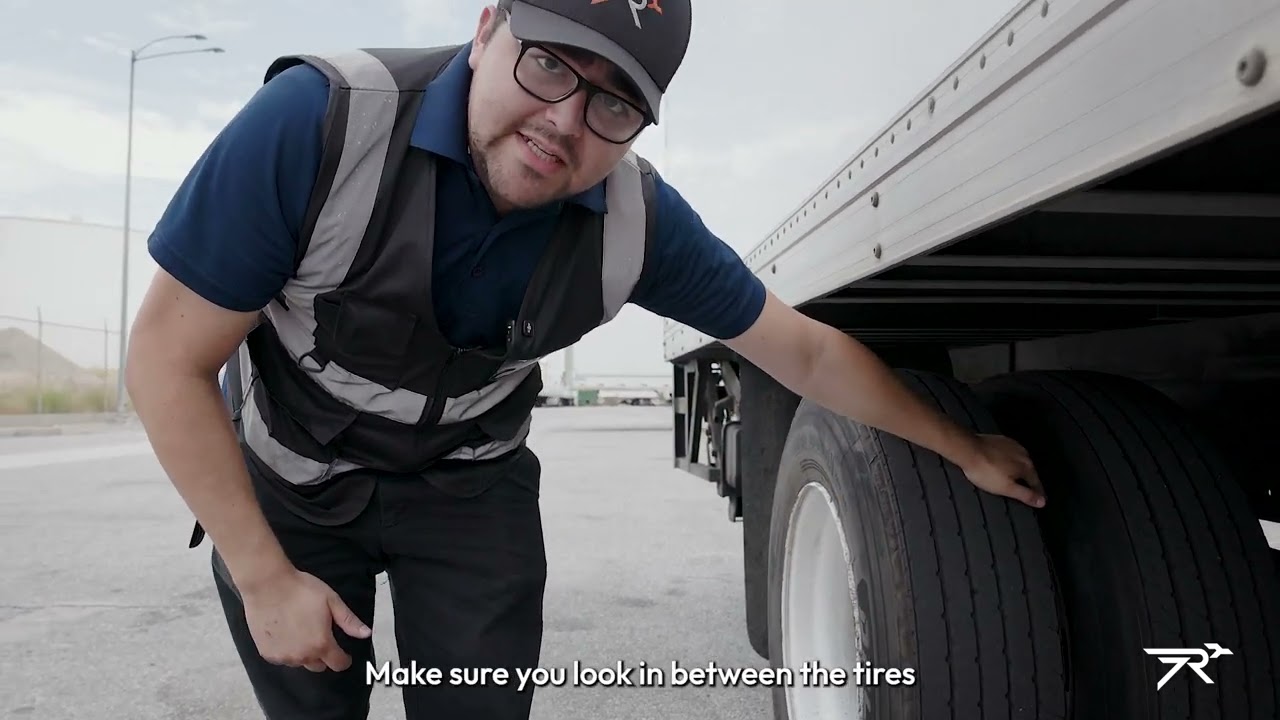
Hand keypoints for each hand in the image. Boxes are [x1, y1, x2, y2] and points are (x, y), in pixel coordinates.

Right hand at [240, 568, 371, 671]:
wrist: (267, 585)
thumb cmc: (301, 590)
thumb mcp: (331, 601)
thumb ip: (349, 621)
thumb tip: (366, 633)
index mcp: (321, 644)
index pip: (338, 664)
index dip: (344, 659)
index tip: (344, 653)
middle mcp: (302, 656)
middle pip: (319, 665)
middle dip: (323, 655)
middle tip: (319, 635)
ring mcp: (283, 657)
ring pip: (300, 662)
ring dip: (304, 653)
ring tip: (300, 631)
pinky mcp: (268, 654)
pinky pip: (283, 659)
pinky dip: (287, 651)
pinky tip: (285, 634)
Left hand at [960, 433, 1045, 507]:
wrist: (968, 450)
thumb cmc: (985, 470)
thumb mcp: (1006, 488)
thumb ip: (1026, 495)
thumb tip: (1042, 501)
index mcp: (1027, 466)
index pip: (1036, 483)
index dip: (1038, 493)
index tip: (1039, 499)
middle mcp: (1023, 454)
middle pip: (1030, 470)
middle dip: (1030, 480)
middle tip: (1029, 490)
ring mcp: (1012, 444)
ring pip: (1020, 460)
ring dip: (1020, 469)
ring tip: (1017, 477)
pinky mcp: (1000, 440)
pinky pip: (1009, 452)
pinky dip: (1009, 460)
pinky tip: (1004, 463)